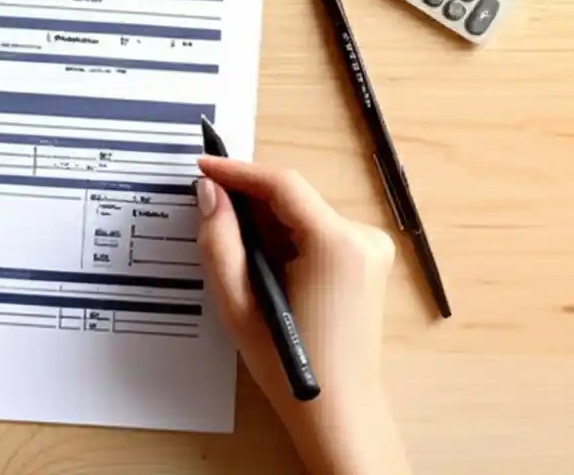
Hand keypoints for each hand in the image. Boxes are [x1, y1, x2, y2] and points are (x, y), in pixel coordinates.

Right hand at [195, 157, 408, 474]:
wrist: (338, 408)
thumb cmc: (289, 362)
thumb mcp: (238, 302)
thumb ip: (220, 240)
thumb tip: (210, 192)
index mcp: (335, 244)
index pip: (281, 184)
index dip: (238, 170)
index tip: (202, 165)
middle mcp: (361, 237)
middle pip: (293, 197)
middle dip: (249, 198)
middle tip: (208, 208)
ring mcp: (370, 248)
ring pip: (303, 213)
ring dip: (267, 220)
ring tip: (234, 247)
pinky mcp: (368, 260)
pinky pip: (317, 231)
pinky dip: (287, 236)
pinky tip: (265, 263)